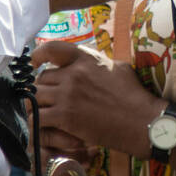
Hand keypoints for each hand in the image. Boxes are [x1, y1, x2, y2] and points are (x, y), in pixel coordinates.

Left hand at [29, 40, 160, 158]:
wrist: (140, 120)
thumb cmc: (133, 94)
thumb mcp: (117, 67)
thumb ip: (96, 64)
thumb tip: (87, 64)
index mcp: (86, 59)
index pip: (52, 49)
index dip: (37, 55)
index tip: (34, 63)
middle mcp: (74, 74)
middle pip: (42, 78)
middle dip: (42, 88)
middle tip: (48, 99)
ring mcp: (68, 95)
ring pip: (35, 97)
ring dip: (36, 105)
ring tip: (42, 112)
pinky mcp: (65, 116)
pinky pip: (38, 117)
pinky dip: (36, 123)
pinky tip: (41, 127)